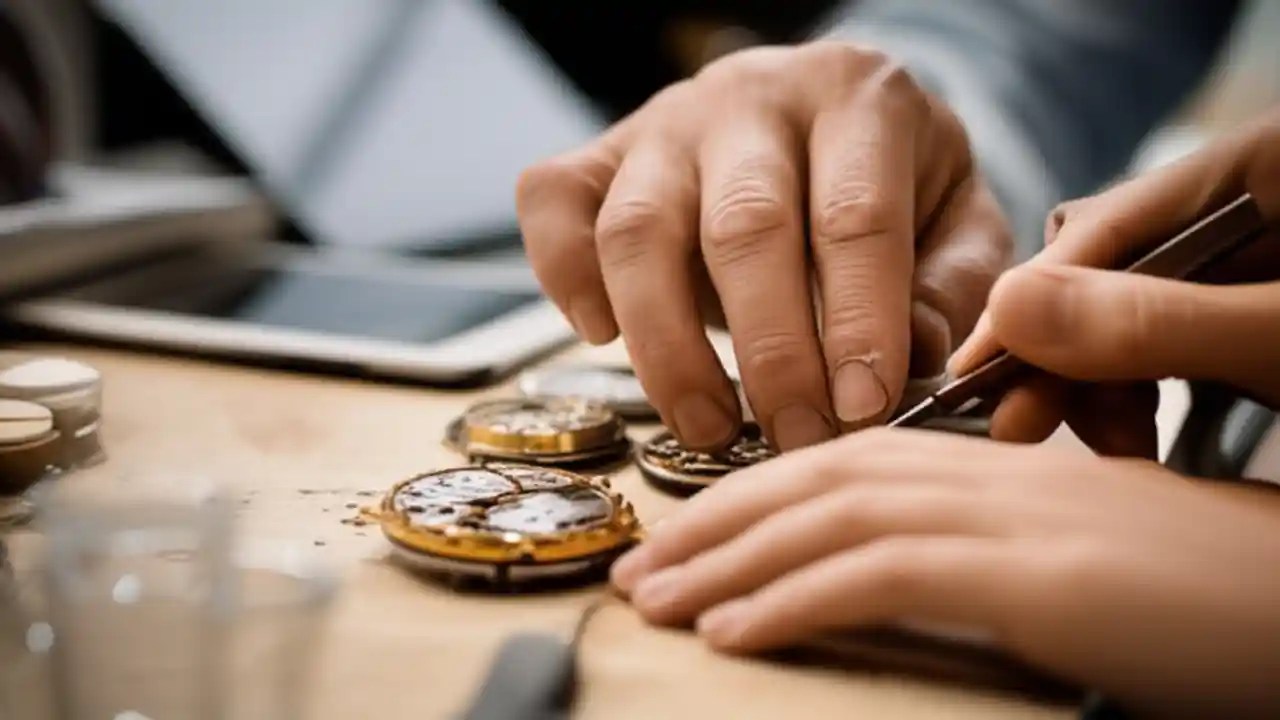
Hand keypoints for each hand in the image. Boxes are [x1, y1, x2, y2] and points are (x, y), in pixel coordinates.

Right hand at [518, 42, 1011, 450]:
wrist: (814, 111)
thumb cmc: (887, 179)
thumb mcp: (955, 217)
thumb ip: (949, 286)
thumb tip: (908, 357)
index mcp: (857, 100)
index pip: (855, 218)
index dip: (858, 324)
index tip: (862, 409)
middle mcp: (751, 98)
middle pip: (743, 227)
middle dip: (770, 352)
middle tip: (794, 436)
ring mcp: (663, 125)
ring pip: (637, 231)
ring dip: (667, 347)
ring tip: (709, 427)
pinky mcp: (599, 154)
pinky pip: (553, 204)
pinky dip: (565, 277)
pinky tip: (603, 337)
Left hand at [611, 429, 1279, 718]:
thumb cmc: (1193, 592)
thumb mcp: (1063, 553)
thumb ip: (978, 545)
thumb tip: (890, 571)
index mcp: (991, 464)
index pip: (842, 460)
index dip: (750, 494)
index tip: (685, 537)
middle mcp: (988, 472)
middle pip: (817, 478)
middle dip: (715, 524)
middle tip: (640, 568)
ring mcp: (1008, 515)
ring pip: (829, 520)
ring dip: (728, 563)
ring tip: (658, 603)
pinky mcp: (1030, 575)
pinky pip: (881, 576)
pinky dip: (793, 601)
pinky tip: (735, 633)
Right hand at [949, 109, 1279, 456]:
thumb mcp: (1279, 335)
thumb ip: (1155, 319)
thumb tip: (1007, 312)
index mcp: (1260, 166)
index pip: (1101, 224)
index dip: (1030, 299)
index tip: (972, 369)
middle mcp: (1240, 206)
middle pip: (1104, 270)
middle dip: (1065, 354)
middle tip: (1023, 422)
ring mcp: (1240, 266)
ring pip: (1126, 316)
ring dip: (1098, 387)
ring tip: (1115, 446)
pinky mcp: (1241, 318)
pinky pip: (1165, 348)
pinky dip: (1139, 398)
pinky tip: (1137, 437)